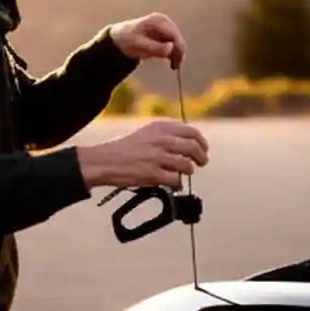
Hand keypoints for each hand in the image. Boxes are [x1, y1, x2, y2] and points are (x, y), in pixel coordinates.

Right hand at [76, 120, 208, 189]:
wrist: (105, 161)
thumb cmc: (126, 149)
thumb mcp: (147, 133)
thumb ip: (167, 135)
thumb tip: (189, 143)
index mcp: (160, 127)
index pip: (191, 131)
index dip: (201, 141)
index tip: (204, 148)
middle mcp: (161, 140)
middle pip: (193, 147)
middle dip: (201, 157)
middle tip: (202, 162)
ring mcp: (158, 157)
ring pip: (187, 165)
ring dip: (189, 170)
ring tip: (185, 172)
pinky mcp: (154, 174)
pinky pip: (176, 180)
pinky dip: (177, 183)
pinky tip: (172, 182)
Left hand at [109, 13, 186, 68]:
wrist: (120, 37)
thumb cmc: (127, 40)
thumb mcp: (138, 45)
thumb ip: (154, 47)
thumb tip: (171, 47)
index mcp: (157, 21)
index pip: (174, 35)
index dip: (177, 48)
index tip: (177, 62)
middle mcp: (163, 22)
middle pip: (177, 38)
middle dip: (178, 52)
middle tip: (175, 67)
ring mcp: (165, 27)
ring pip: (176, 42)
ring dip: (177, 54)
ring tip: (174, 66)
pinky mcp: (164, 33)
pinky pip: (173, 44)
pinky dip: (173, 53)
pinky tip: (172, 63)